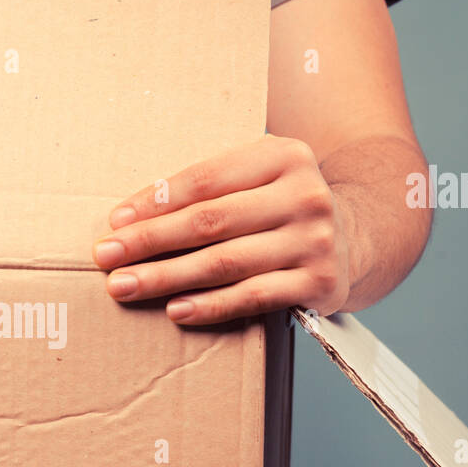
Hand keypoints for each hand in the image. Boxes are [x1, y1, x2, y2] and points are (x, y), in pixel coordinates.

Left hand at [93, 134, 351, 324]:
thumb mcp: (259, 178)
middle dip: (150, 241)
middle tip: (106, 256)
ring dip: (167, 277)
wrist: (361, 237)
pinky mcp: (319, 282)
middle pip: (210, 222)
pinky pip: (253, 297)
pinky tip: (175, 309)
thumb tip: (132, 218)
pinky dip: (211, 305)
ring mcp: (314, 240)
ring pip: (225, 262)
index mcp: (283, 156)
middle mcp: (303, 195)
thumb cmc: (284, 207)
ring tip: (126, 285)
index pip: (206, 180)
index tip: (115, 222)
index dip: (156, 202)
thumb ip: (211, 188)